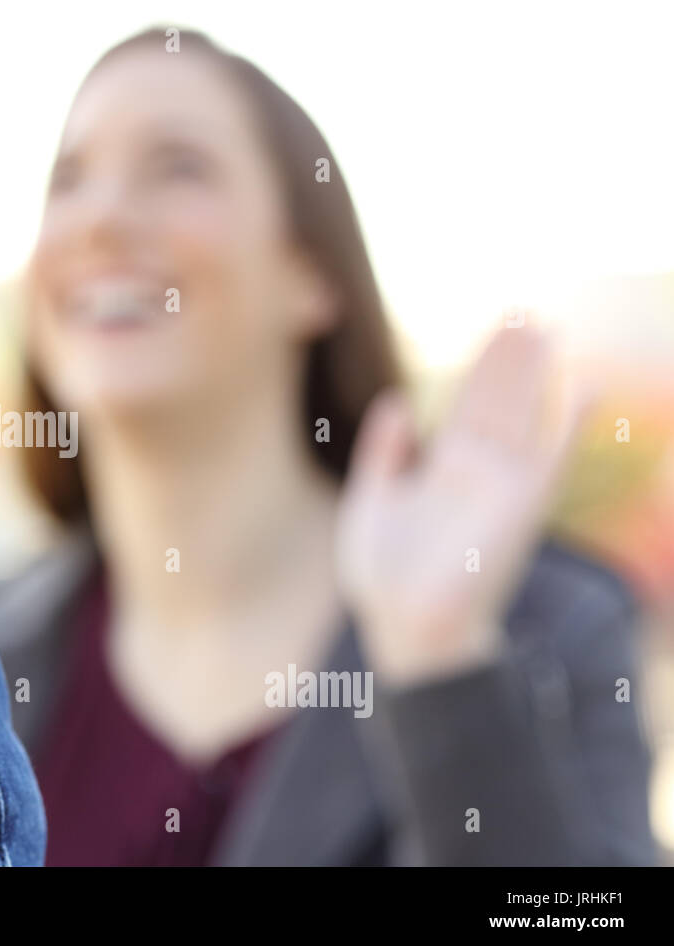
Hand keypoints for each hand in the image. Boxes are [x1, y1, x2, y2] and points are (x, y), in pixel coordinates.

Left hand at [334, 320, 593, 684]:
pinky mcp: (520, 509)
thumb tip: (395, 400)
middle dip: (511, 357)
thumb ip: (383, 452)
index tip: (497, 326)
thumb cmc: (382, 576)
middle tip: (528, 309)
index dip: (482, 366)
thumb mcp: (371, 501)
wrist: (403, 625)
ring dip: (536, 374)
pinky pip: (551, 458)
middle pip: (498, 401)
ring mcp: (500, 489)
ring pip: (522, 416)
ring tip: (547, 327)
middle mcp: (475, 474)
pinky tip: (585, 388)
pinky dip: (569, 424)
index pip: (466, 405)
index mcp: (440, 471)